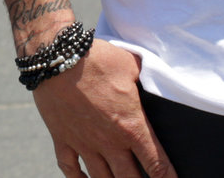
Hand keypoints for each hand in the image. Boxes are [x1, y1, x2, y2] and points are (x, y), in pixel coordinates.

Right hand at [31, 40, 176, 177]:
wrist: (57, 56)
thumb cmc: (97, 59)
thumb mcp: (131, 64)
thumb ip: (145, 76)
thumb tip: (157, 74)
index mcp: (131, 126)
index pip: (156, 163)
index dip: (167, 177)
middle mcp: (109, 142)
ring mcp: (84, 143)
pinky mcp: (62, 138)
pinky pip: (69, 168)